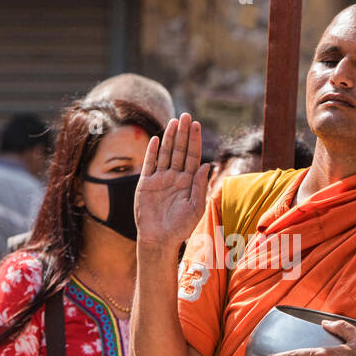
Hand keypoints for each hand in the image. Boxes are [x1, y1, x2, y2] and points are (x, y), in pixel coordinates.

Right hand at [136, 113, 211, 252]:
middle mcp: (175, 177)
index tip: (197, 125)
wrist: (159, 239)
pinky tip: (157, 139)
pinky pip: (150, 164)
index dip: (195, 141)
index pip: (193, 156)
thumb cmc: (181, 227)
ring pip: (166, 153)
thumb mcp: (196, 208)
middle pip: (180, 150)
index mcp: (189, 182)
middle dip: (184, 133)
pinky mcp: (146, 184)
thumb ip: (200, 186)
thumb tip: (208, 164)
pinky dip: (153, 152)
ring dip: (170, 137)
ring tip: (174, 122)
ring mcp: (160, 179)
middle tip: (186, 115)